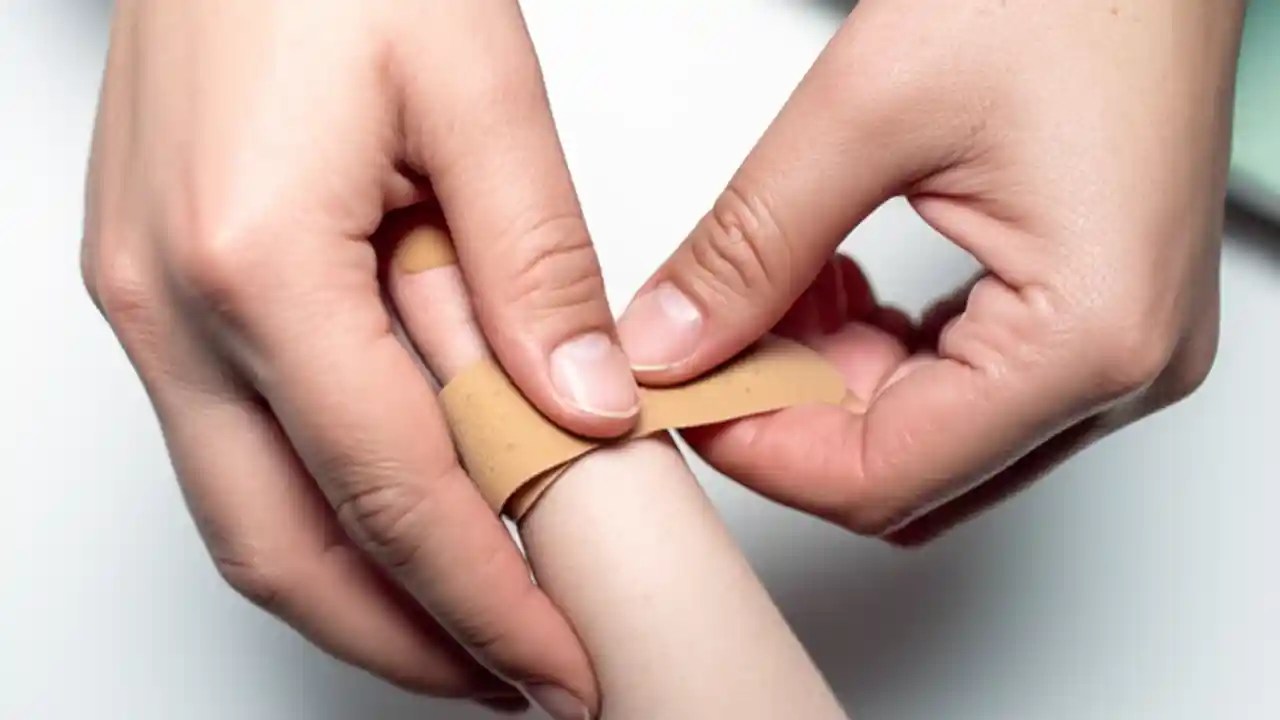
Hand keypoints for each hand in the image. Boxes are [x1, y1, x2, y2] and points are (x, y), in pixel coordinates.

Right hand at [82, 1, 633, 715]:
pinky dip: (319, 512)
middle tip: (509, 680)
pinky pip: (233, 448)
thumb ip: (536, 260)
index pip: (391, 488)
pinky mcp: (158, 291)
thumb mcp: (476, 85)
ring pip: (246, 516)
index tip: (556, 655)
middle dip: (406, 640)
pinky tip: (393, 521)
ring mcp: (147, 306)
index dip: (483, 594)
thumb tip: (580, 405)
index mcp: (254, 257)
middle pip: (287, 547)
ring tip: (461, 630)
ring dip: (356, 594)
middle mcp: (171, 304)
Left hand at [616, 0, 1242, 541]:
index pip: (882, 475)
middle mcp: (1122, 366)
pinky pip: (957, 381)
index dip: (756, 447)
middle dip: (785, 410)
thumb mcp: (871, 107)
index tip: (678, 394)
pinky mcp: (1089, 313)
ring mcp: (1114, 348)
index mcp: (1088, 336)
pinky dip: (872, 348)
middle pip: (902, 468)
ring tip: (767, 286)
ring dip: (824, 376)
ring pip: (922, 432)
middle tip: (703, 339)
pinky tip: (826, 280)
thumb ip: (754, 241)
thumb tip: (671, 340)